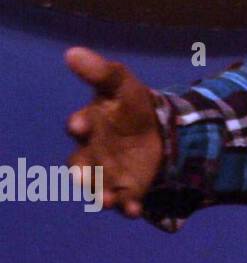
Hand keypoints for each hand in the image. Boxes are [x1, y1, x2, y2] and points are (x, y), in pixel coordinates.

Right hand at [64, 47, 163, 218]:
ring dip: (100, 195)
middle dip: (82, 172)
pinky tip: (133, 210)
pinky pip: (123, 201)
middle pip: (80, 165)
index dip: (79, 124)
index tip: (82, 123)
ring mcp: (107, 173)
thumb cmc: (131, 105)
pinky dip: (126, 207)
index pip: (79, 125)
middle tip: (84, 177)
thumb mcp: (123, 85)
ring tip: (108, 201)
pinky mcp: (126, 188)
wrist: (159, 129)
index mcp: (89, 124)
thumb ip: (100, 72)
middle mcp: (91, 152)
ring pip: (97, 188)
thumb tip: (72, 51)